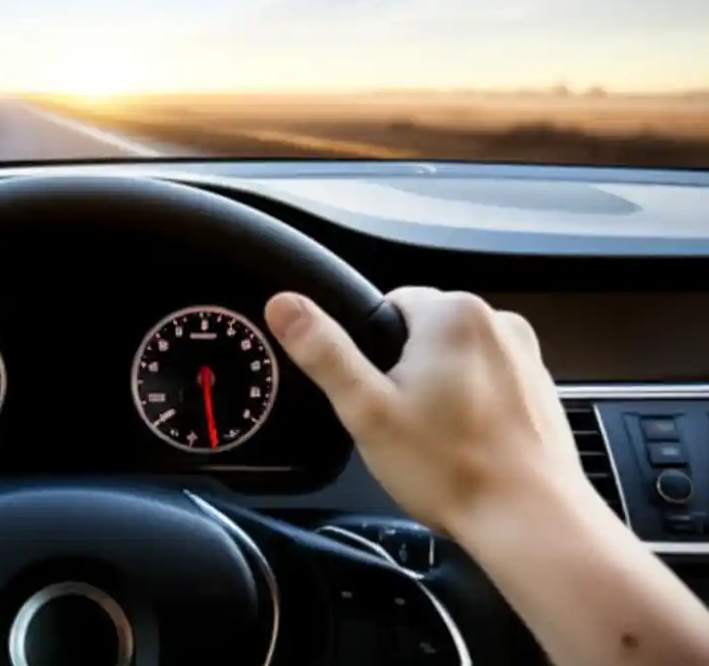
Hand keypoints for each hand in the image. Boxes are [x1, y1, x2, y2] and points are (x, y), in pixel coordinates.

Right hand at [264, 287, 591, 536]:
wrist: (528, 519)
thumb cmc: (450, 468)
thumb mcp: (366, 409)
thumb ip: (323, 352)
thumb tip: (284, 304)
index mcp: (452, 312)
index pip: (389, 304)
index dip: (371, 352)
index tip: (376, 394)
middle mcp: (497, 321)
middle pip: (423, 333)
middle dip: (406, 372)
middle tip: (402, 423)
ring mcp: (525, 354)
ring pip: (455, 359)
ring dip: (440, 389)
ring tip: (437, 439)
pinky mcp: (540, 387)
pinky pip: (488, 383)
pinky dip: (473, 406)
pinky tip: (467, 445)